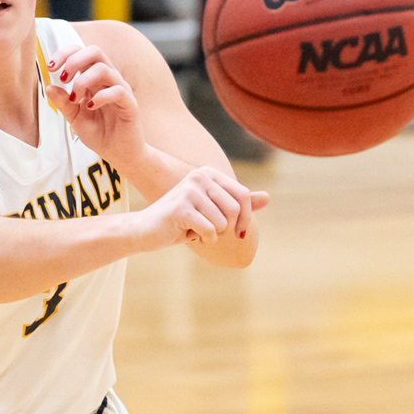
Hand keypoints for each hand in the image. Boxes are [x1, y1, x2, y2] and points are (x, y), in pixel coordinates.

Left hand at [46, 43, 146, 167]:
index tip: (50, 67)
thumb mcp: (75, 118)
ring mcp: (120, 90)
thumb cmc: (100, 133)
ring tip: (76, 98)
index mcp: (94, 78)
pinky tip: (90, 106)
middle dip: (74, 60)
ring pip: (104, 69)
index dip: (65, 53)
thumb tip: (49, 87)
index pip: (82, 52)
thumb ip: (63, 103)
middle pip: (95, 51)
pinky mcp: (130, 104)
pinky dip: (101, 96)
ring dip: (84, 80)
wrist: (119, 154)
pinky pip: (118, 90)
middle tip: (63, 78)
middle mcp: (108, 80)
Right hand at [130, 165, 267, 250]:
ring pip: (223, 223)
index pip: (243, 195)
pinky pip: (210, 231)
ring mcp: (189, 190)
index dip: (246, 218)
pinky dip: (203, 240)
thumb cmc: (181, 221)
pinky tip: (188, 235)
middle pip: (235, 210)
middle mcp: (199, 176)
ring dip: (212, 234)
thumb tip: (267, 198)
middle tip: (210, 231)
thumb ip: (237, 203)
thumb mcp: (212, 211)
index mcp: (208, 173)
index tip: (240, 233)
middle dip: (227, 229)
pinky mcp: (181, 208)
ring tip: (195, 230)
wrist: (146, 231)